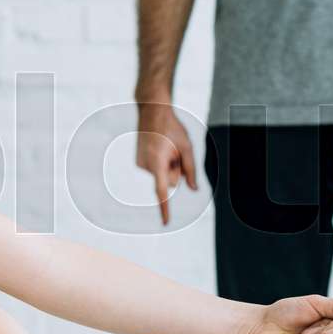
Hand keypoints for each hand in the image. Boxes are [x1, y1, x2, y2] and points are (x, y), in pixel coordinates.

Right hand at [136, 102, 196, 224]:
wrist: (152, 111)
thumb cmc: (171, 128)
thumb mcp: (187, 147)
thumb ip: (190, 169)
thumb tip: (193, 188)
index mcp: (158, 163)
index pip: (163, 191)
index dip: (165, 208)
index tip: (165, 222)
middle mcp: (146, 166)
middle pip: (170, 181)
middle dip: (176, 171)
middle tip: (174, 151)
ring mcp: (141, 164)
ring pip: (163, 174)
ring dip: (168, 164)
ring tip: (166, 145)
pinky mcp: (139, 161)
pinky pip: (156, 169)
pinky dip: (161, 161)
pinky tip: (160, 146)